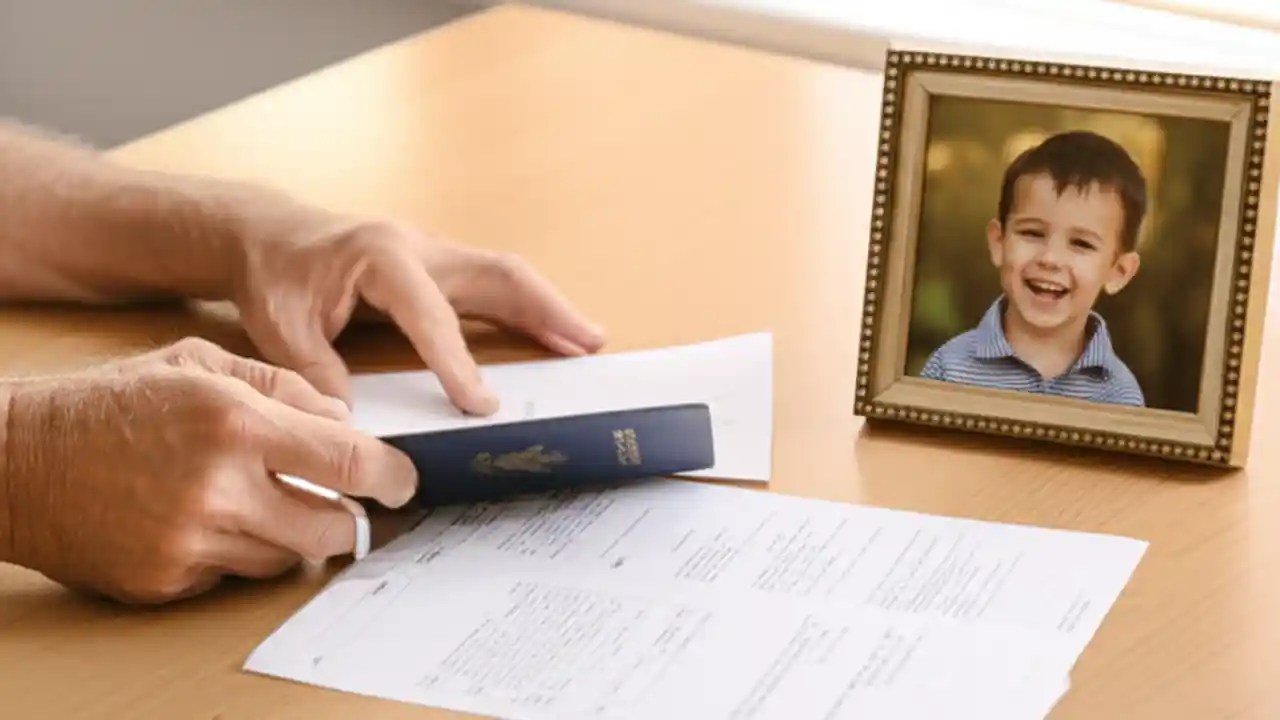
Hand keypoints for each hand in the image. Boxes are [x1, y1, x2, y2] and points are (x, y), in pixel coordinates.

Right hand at [2, 338, 417, 603]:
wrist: (17, 459)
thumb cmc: (112, 400)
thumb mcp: (202, 362)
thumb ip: (286, 386)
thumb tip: (346, 421)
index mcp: (236, 422)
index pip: (350, 463)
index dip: (392, 477)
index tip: (404, 482)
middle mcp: (220, 488)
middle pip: (333, 528)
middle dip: (350, 517)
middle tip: (345, 502)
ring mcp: (191, 543)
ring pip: (286, 557)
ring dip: (290, 534)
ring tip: (257, 499)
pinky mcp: (167, 581)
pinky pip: (233, 576)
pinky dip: (236, 552)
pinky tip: (206, 520)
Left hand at [231, 204, 605, 412]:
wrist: (266, 233)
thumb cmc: (274, 274)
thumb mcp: (281, 328)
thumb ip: (316, 374)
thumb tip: (352, 422)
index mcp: (381, 257)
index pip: (432, 317)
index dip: (459, 363)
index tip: (482, 405)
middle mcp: (418, 248)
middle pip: (497, 274)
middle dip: (546, 310)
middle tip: (589, 343)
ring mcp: (432, 253)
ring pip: (504, 276)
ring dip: (548, 308)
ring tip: (588, 341)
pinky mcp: (436, 266)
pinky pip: (491, 284)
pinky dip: (525, 308)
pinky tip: (549, 334)